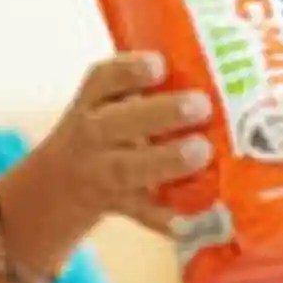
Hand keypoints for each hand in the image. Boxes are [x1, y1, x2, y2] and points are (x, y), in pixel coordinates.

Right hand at [32, 52, 213, 233]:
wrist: (60, 184)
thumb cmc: (106, 130)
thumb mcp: (108, 103)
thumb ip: (150, 89)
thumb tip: (222, 65)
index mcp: (93, 102)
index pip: (104, 80)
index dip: (129, 71)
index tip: (159, 65)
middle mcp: (91, 135)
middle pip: (115, 123)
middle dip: (159, 114)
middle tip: (200, 106)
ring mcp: (101, 172)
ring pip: (127, 168)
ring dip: (165, 160)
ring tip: (201, 151)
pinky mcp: (118, 204)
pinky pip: (141, 213)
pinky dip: (165, 218)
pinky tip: (192, 218)